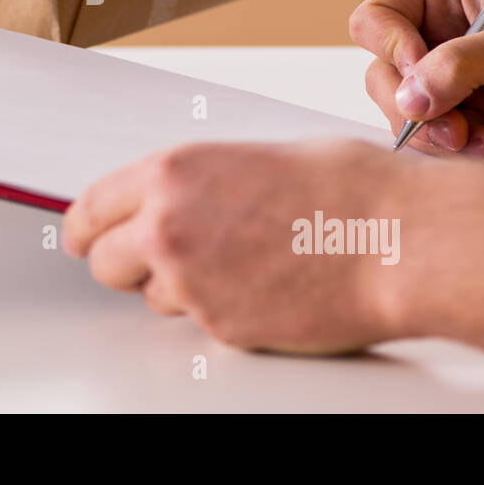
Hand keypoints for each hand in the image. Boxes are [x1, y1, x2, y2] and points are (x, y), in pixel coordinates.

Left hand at [62, 140, 415, 353]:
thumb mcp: (256, 157)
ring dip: (175, 285)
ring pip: (150, 295)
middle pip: (103, 260)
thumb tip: (182, 196)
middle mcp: (168, 228)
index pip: (90, 209)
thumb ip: (201, 181)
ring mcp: (192, 283)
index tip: (83, 234)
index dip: (84, 226)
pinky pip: (198, 322)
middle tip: (153, 255)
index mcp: (172, 173)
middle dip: (124, 259)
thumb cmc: (348, 189)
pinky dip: (219, 308)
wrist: (399, 241)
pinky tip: (262, 285)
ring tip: (236, 263)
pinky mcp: (222, 327)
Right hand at [349, 0, 483, 163]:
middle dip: (421, 111)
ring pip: (409, 121)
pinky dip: (474, 154)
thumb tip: (409, 99)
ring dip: (452, 139)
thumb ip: (460, 66)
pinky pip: (440, 149)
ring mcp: (452, 88)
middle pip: (383, 79)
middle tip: (459, 130)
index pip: (378, 21)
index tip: (421, 74)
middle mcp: (440, 42)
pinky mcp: (469, 127)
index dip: (391, 49)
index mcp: (446, 1)